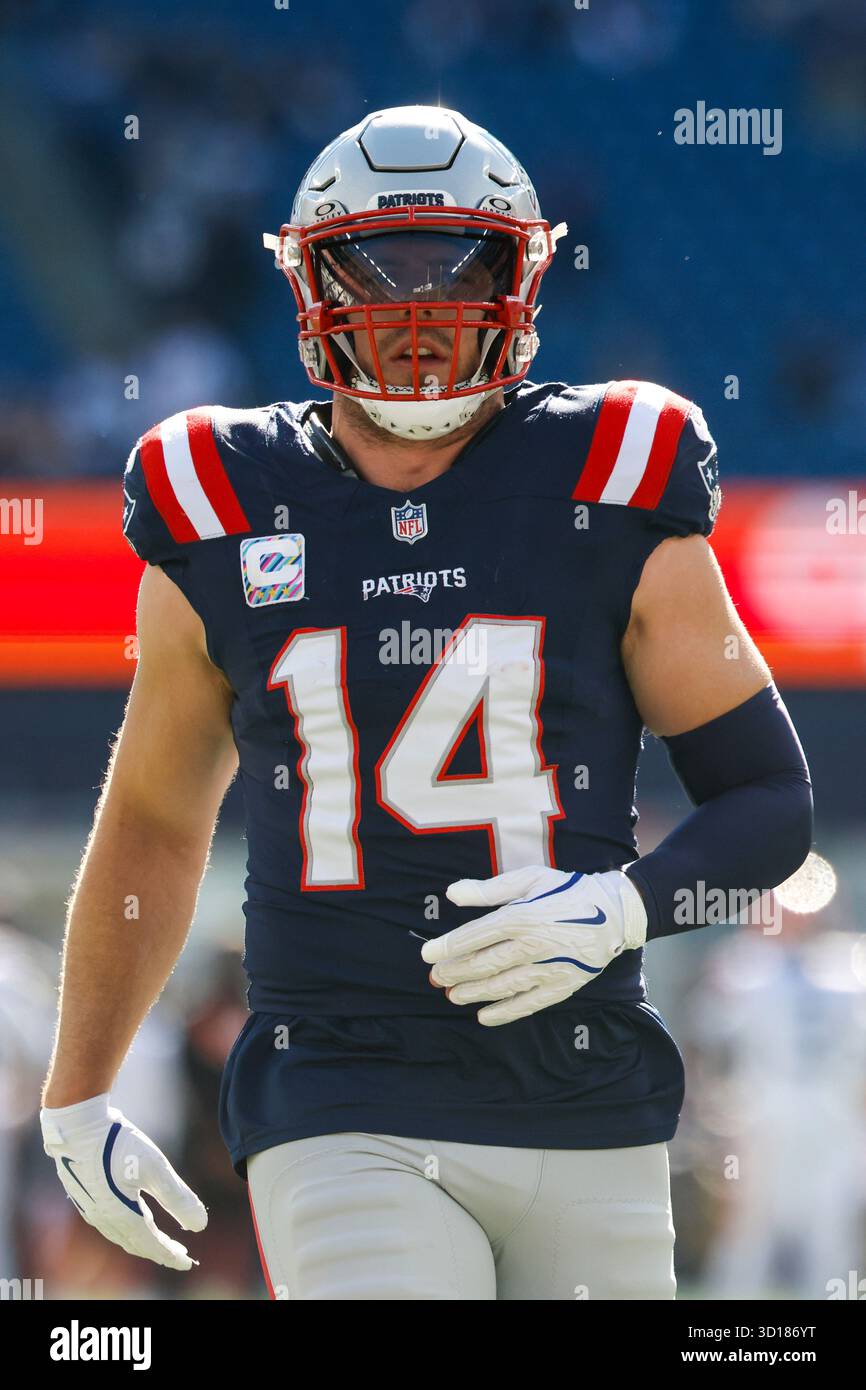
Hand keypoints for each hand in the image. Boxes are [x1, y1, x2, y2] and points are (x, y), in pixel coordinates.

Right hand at [41, 1093, 206, 1269]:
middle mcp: (103, 1218)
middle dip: (159, 1251)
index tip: (188, 1263)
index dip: (171, 1256)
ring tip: (160, 1240)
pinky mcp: (84, 1196)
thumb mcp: (155, 1168)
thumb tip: (201, 1226)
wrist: (76, 1125)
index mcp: (121, 1216)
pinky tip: (132, 1218)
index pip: (151, 1245)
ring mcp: (90, 1208)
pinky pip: (109, 1224)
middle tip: (181, 1254)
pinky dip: (127, 1229)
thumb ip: (179, 1198)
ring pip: (121, 1235)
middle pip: (136, 1244)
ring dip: (143, 1241)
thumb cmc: (117, 1144)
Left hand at [422, 865, 647, 1025]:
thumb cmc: (567, 891)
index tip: (427, 955)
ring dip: (473, 993)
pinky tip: (484, 1016)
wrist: (613, 912)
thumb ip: (489, 889)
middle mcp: (531, 946)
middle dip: (455, 973)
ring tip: (453, 996)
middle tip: (436, 978)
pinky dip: (503, 1012)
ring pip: (501, 986)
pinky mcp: (561, 986)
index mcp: (520, 917)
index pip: (474, 936)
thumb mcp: (529, 879)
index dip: (447, 947)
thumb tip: (451, 893)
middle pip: (483, 964)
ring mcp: (547, 969)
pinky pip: (527, 1004)